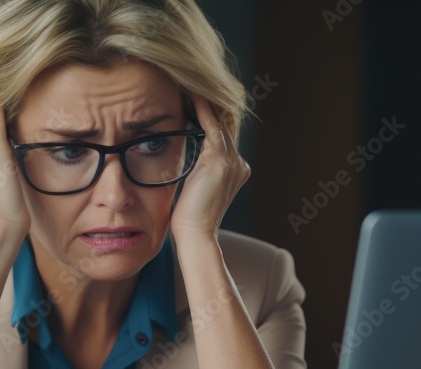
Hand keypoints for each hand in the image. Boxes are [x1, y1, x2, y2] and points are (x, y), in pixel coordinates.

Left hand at [169, 95, 249, 241]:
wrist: (195, 234)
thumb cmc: (189, 216)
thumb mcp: (195, 186)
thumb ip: (197, 167)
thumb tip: (181, 149)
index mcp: (236, 169)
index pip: (223, 134)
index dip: (211, 115)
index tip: (193, 97)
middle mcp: (239, 163)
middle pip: (224, 123)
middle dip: (209, 103)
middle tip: (189, 81)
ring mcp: (232, 160)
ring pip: (219, 121)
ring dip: (204, 100)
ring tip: (188, 81)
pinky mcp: (220, 160)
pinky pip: (210, 125)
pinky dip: (200, 108)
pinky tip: (189, 93)